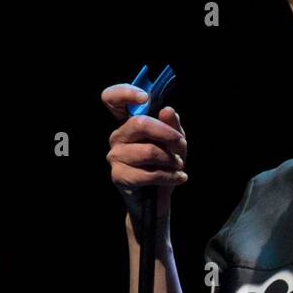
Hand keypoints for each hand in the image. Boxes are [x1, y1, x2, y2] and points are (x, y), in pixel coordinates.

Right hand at [101, 83, 187, 236]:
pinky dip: (170, 176)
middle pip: (140, 123)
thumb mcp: (175, 143)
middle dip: (168, 134)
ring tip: (179, 166)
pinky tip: (179, 178)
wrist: (158, 200)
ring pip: (149, 151)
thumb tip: (167, 110)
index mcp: (128, 123)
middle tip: (181, 145)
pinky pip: (149, 174)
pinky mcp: (119, 176)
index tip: (145, 98)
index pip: (111, 99)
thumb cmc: (165, 166)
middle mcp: (117, 136)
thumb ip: (173, 125)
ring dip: (171, 160)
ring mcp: (115, 156)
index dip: (125, 93)